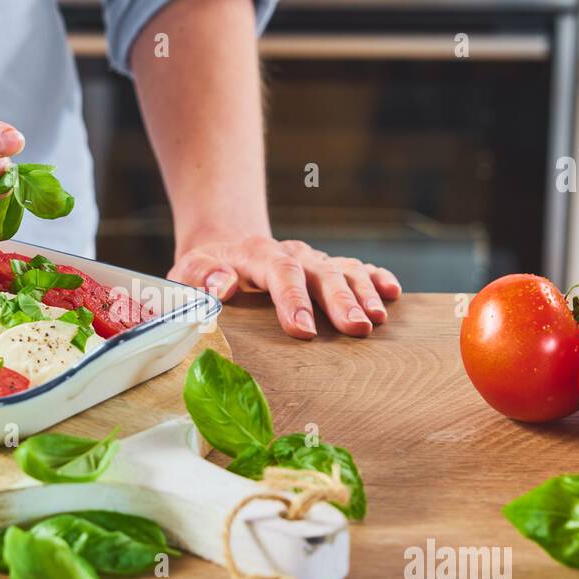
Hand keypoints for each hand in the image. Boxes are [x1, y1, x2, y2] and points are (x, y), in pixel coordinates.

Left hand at [168, 235, 401, 338]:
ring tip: (377, 319)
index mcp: (256, 255)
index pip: (280, 272)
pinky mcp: (327, 269)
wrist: (225, 249)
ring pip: (344, 271)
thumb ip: (200, 278)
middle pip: (321, 273)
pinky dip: (377, 278)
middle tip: (357, 329)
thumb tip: (224, 286)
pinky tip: (392, 292)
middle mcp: (291, 254)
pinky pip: (358, 269)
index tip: (303, 330)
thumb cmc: (204, 273)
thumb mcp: (186, 273)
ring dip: (363, 294)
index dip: (293, 300)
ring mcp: (313, 261)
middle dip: (340, 301)